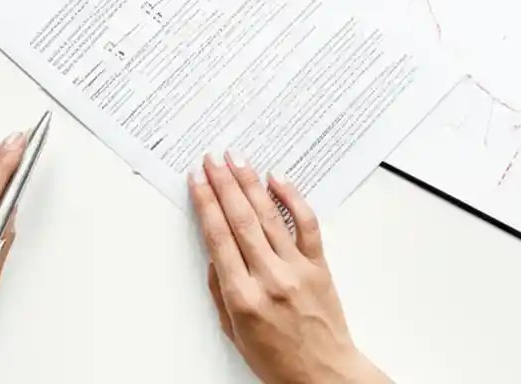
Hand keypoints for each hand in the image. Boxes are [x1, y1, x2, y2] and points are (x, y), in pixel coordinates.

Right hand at [189, 152, 390, 383]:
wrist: (324, 375)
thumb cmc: (278, 360)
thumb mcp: (234, 332)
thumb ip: (220, 291)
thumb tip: (214, 253)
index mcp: (242, 297)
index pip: (218, 237)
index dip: (205, 204)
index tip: (197, 181)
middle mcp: (269, 278)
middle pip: (240, 219)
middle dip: (223, 183)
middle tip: (212, 158)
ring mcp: (296, 269)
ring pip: (269, 215)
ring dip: (249, 182)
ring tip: (237, 159)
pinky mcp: (319, 266)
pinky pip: (306, 224)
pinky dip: (293, 198)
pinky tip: (277, 179)